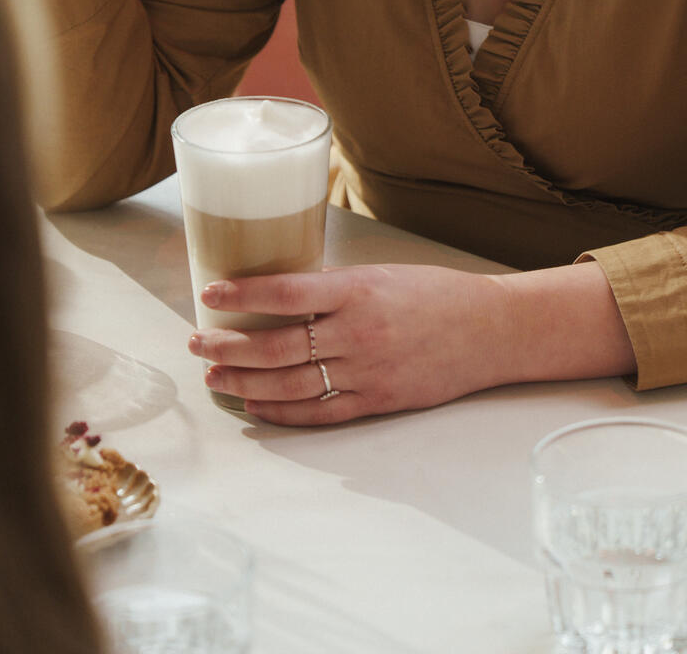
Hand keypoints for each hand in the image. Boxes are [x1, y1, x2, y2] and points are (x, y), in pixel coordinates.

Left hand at [188, 263, 513, 423]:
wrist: (489, 329)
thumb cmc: (435, 294)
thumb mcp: (382, 275)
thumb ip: (335, 288)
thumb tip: (282, 296)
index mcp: (358, 290)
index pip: (285, 292)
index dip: (242, 295)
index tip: (209, 293)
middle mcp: (358, 332)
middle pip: (277, 346)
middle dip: (229, 345)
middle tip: (196, 342)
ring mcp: (367, 372)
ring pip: (290, 383)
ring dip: (245, 380)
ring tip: (213, 375)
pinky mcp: (377, 402)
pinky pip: (319, 412)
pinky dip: (282, 412)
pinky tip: (254, 404)